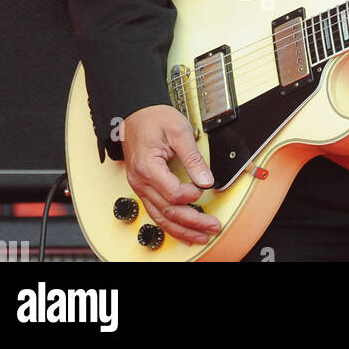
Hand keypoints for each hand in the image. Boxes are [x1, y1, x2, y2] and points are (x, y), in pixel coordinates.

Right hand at [122, 105, 220, 246]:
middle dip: (192, 222)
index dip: (191, 194)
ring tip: (201, 235)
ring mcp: (139, 187)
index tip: (204, 188)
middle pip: (168, 211)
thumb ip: (193, 157)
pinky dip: (170, 224)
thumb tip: (206, 180)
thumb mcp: (179, 131)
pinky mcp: (143, 188)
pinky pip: (155, 212)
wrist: (136, 113)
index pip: (172, 193)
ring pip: (160, 217)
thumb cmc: (154, 118)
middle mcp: (140, 181)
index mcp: (148, 167)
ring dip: (182, 229)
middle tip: (213, 226)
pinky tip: (182, 231)